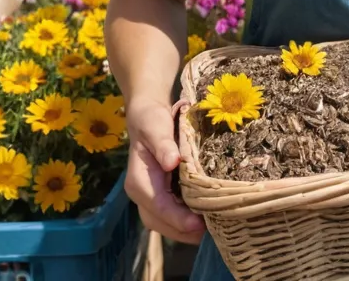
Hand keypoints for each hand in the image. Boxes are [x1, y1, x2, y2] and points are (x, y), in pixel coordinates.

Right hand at [124, 95, 205, 243]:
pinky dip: (185, 219)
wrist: (147, 115)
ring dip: (184, 230)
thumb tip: (172, 162)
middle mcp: (142, 193)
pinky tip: (203, 218)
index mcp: (138, 181)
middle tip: (209, 233)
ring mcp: (150, 195)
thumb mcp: (156, 127)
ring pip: (164, 221)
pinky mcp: (161, 193)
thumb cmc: (152, 121)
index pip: (158, 206)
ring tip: (210, 230)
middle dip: (182, 231)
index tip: (197, 224)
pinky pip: (171, 212)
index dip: (177, 218)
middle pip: (159, 221)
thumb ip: (163, 145)